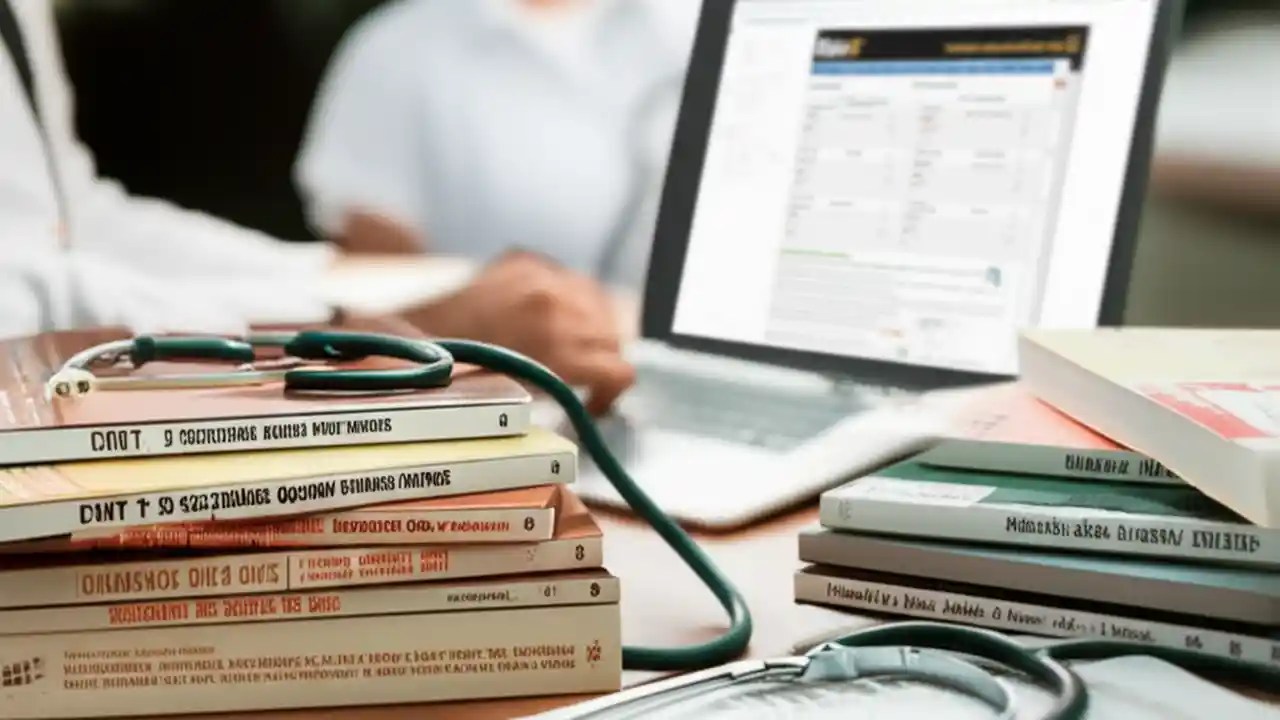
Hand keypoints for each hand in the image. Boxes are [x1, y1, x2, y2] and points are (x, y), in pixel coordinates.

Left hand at [403, 252, 634, 414]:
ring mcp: (542, 274)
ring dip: (591, 328)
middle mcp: (558, 302)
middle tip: (581, 382)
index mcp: (557, 343)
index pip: (620, 370)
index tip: (592, 408)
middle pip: (613, 336)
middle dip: (601, 362)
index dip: (610, 395)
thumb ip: (563, 387)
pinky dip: (567, 299)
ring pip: (600, 303)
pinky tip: (548, 318)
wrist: (404, 328)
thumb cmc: (457, 372)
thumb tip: (590, 397)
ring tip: (570, 349)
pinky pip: (568, 279)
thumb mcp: (518, 391)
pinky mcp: (526, 259)